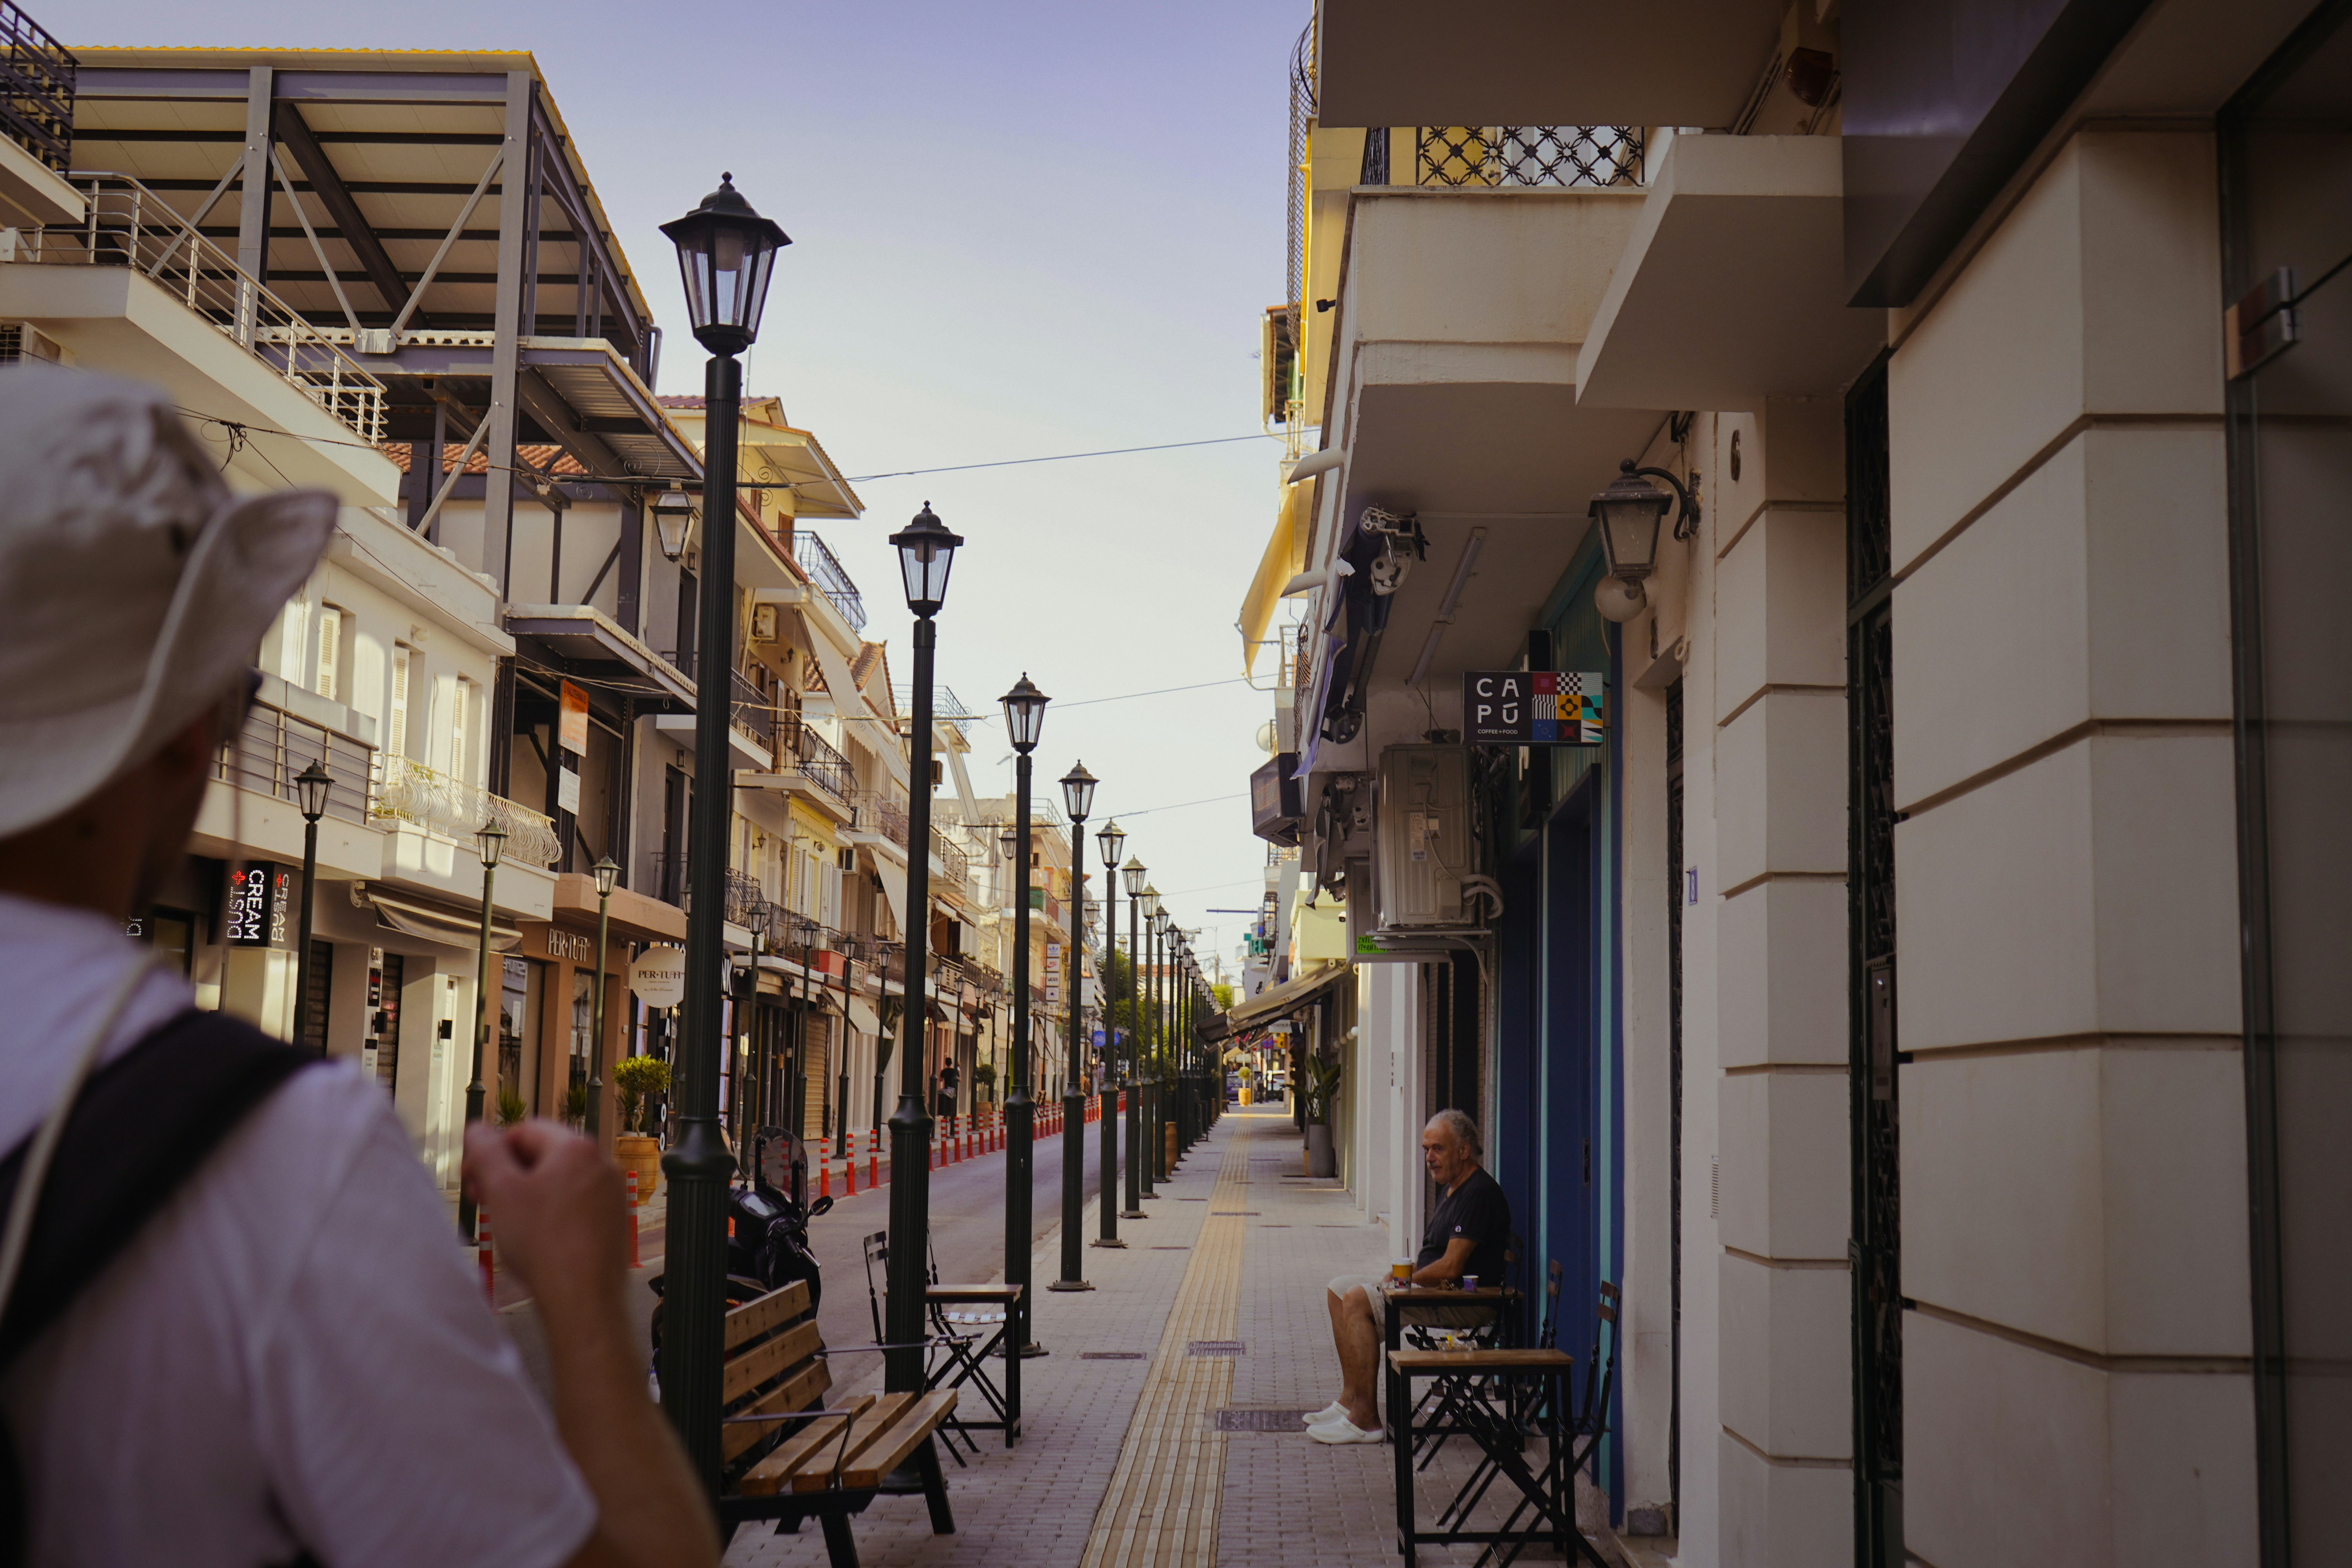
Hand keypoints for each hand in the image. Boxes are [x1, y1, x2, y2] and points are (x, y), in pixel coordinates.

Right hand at [464, 1120, 625, 1327]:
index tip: (472, 1177)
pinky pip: (574, 1206)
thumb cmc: (543, 1244)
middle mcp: (602, 1164)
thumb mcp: (502, 1190)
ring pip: (558, 1183)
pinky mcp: (613, 1221)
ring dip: (526, 1196)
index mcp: (577, 1148)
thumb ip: (486, 1152)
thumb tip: (478, 1129)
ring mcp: (611, 1194)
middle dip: (507, 1175)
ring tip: (505, 1222)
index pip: (524, 1132)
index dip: (491, 1152)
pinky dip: (549, 1214)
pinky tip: (534, 1239)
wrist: (583, 1298)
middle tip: (482, 1200)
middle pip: (543, 1156)